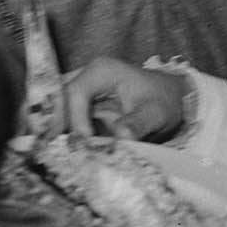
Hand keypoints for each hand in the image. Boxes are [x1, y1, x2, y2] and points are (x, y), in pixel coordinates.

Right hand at [62, 56, 188, 142]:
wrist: (169, 98)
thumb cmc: (163, 101)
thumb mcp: (156, 113)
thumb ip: (138, 123)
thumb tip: (121, 135)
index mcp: (103, 71)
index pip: (76, 93)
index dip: (75, 119)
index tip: (86, 143)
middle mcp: (87, 76)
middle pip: (60, 100)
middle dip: (57, 127)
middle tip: (61, 154)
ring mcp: (82, 89)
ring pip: (58, 109)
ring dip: (58, 132)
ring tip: (60, 155)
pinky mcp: (82, 104)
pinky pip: (66, 118)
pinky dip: (65, 134)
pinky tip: (67, 152)